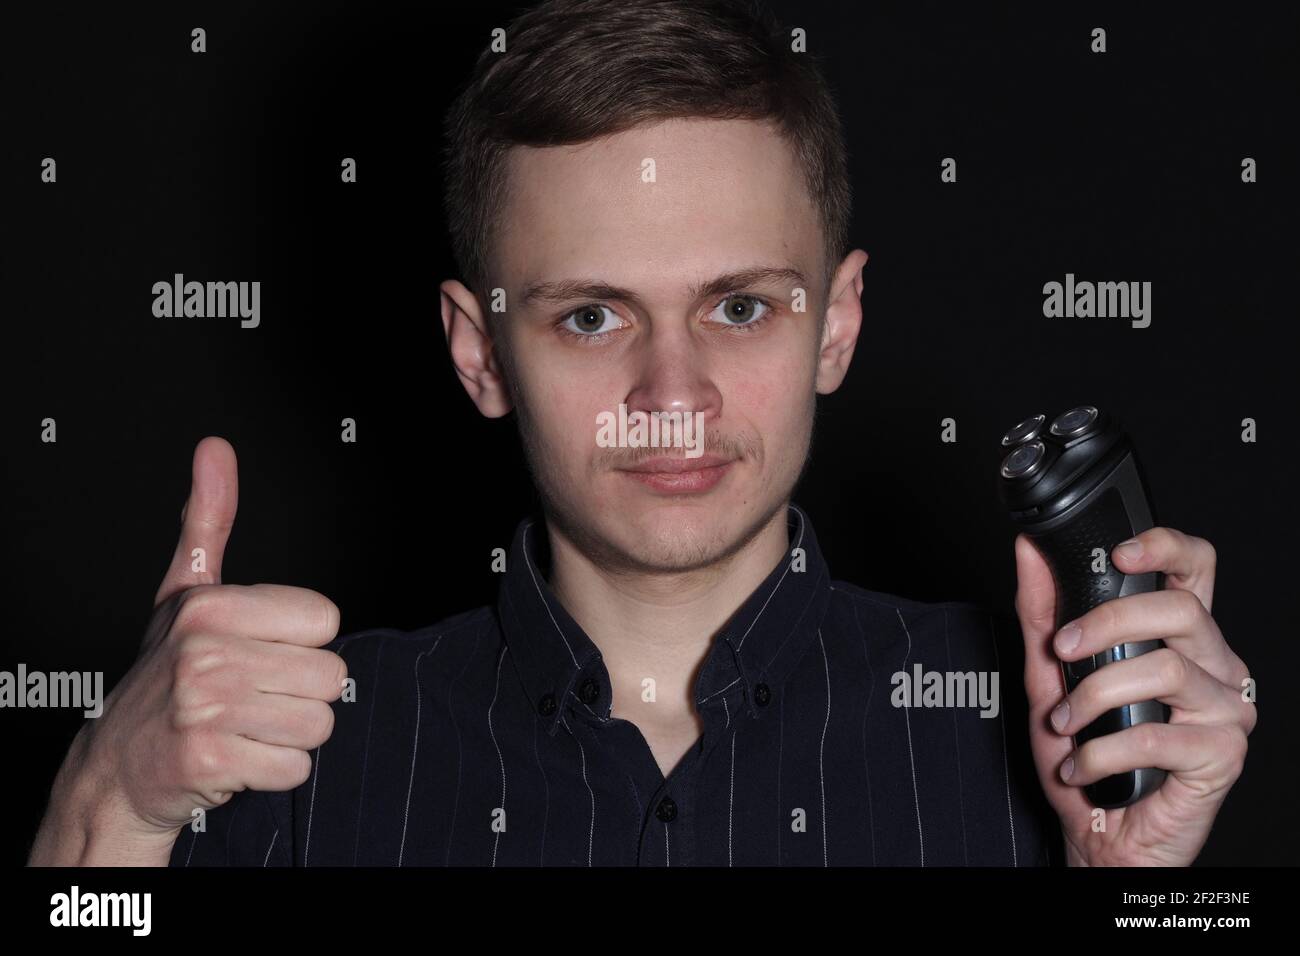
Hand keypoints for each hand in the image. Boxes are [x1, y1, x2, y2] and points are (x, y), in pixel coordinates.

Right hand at [29, 437, 345, 863]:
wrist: (117, 766)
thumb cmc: (166, 674)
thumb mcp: (185, 593)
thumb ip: (209, 522)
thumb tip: (215, 449)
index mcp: (210, 606)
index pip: (327, 621)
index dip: (303, 643)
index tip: (262, 651)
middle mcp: (203, 652)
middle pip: (332, 676)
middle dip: (301, 694)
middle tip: (255, 696)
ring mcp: (203, 706)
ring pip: (319, 723)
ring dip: (290, 735)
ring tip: (248, 726)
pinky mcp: (207, 758)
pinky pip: (295, 766)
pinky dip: (275, 771)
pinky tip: (239, 756)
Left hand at [1014, 527, 1254, 865]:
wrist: (1100, 833)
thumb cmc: (1085, 752)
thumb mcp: (1049, 674)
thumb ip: (1042, 612)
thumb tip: (1028, 552)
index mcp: (1180, 637)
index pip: (1196, 568)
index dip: (1165, 547)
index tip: (1118, 554)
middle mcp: (1214, 665)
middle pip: (1179, 608)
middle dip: (1107, 623)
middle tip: (1063, 650)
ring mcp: (1226, 709)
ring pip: (1163, 670)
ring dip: (1093, 697)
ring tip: (1065, 724)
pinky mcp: (1223, 755)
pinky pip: (1155, 736)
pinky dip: (1101, 753)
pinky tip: (1083, 767)